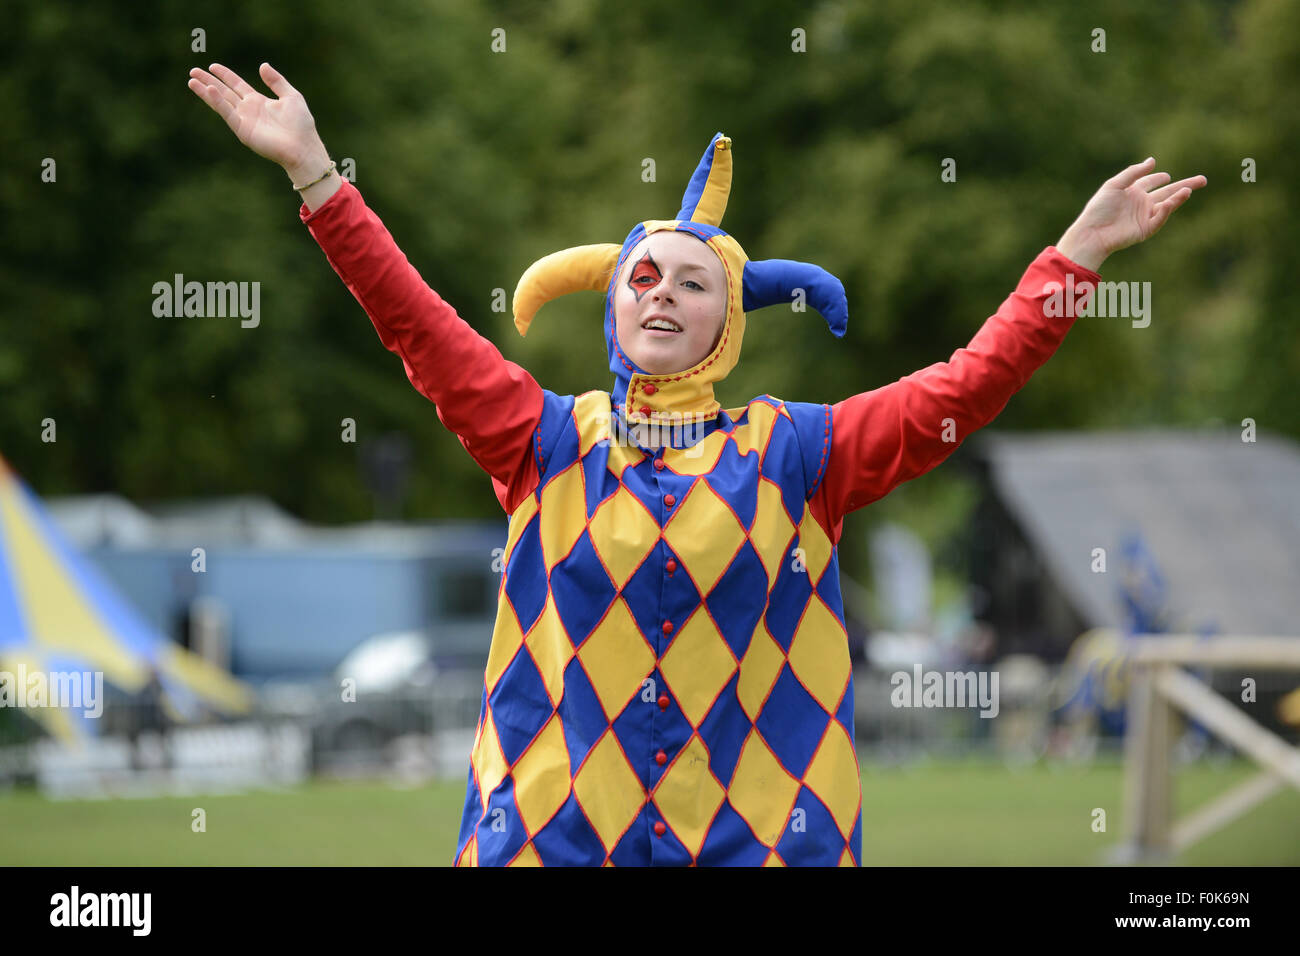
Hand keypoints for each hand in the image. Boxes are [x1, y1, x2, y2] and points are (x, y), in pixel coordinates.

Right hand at [187, 62, 324, 172]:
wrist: (304, 148)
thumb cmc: (301, 125)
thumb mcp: (291, 96)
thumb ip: (276, 81)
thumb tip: (262, 65)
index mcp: (259, 102)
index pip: (237, 85)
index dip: (225, 75)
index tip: (212, 66)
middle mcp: (249, 111)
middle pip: (224, 92)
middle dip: (209, 82)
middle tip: (193, 71)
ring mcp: (245, 121)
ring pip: (221, 102)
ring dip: (206, 92)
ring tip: (192, 80)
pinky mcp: (243, 131)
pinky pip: (228, 114)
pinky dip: (219, 103)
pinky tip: (209, 91)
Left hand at [1057, 158, 1206, 271]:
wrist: (1091, 232)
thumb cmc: (1099, 208)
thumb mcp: (1115, 185)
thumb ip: (1133, 172)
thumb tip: (1153, 161)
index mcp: (1132, 192)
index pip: (1150, 183)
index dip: (1158, 178)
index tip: (1166, 175)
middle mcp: (1141, 204)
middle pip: (1168, 192)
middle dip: (1185, 186)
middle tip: (1203, 180)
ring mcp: (1145, 217)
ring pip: (1167, 205)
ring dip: (1178, 198)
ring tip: (1189, 190)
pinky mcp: (1145, 229)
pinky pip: (1159, 218)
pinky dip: (1166, 210)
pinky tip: (1171, 202)